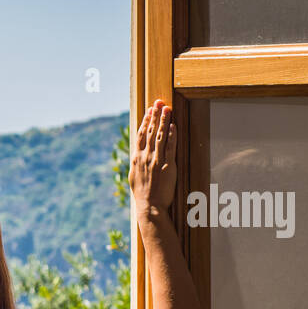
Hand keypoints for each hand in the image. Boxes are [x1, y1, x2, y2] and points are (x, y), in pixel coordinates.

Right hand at [129, 99, 176, 215]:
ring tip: (167, 108)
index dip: (146, 121)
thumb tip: (137, 153)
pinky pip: (170, 148)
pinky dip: (172, 136)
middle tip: (159, 102)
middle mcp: (145, 157)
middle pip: (151, 132)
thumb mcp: (134, 176)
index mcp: (136, 158)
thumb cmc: (142, 194)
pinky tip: (173, 126)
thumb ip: (137, 162)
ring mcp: (156, 161)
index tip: (149, 110)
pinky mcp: (167, 166)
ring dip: (164, 121)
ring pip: (160, 136)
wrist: (149, 206)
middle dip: (155, 115)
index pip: (141, 135)